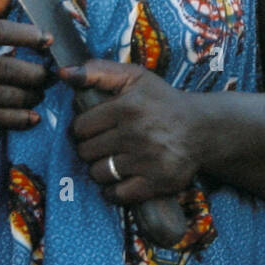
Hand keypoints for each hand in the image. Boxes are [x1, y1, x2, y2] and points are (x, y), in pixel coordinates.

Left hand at [61, 60, 199, 203]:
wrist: (201, 128)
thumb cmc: (162, 101)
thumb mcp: (134, 77)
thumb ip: (97, 71)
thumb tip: (64, 73)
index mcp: (126, 107)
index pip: (80, 127)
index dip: (83, 128)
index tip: (93, 128)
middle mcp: (135, 134)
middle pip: (87, 152)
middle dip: (90, 148)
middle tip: (103, 144)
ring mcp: (146, 161)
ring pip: (99, 173)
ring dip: (100, 169)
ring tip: (112, 160)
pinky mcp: (157, 182)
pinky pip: (118, 194)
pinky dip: (113, 192)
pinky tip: (119, 180)